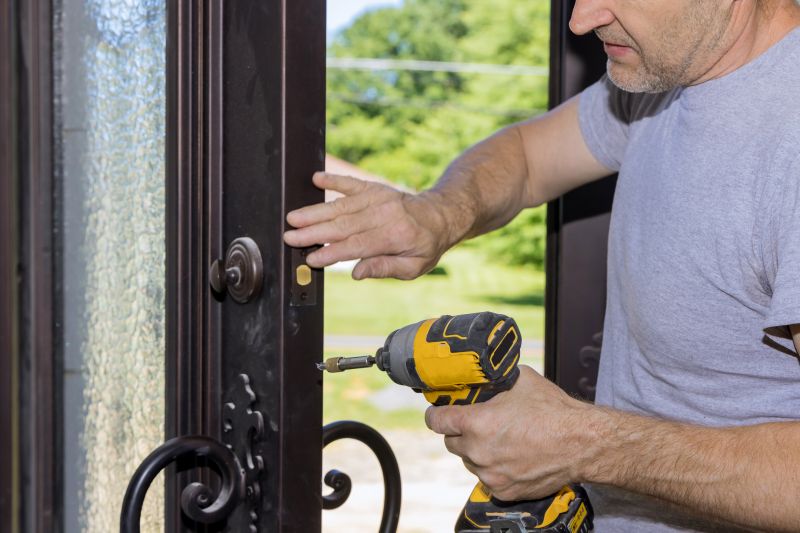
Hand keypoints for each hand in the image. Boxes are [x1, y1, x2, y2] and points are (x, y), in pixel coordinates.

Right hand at [283, 172, 454, 279]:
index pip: (356, 246)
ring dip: (315, 211)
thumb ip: (384, 268)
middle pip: (343, 225)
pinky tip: (316, 178)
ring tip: (293, 217)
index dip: (331, 254)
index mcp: (394, 236)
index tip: (310, 259)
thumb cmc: (424, 246)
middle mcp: (384, 214)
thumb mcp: (413, 267)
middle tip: (289, 237)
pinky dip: (333, 179)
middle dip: (313, 232)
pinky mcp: (374, 188)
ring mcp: (378, 198)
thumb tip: (356, 273)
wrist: (439, 216)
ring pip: (341, 205)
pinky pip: (351, 183)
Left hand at [425, 366, 592, 500]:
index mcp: (476, 423)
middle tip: (476, 425)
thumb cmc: (554, 411)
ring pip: (470, 462)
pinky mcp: (504, 490)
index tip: (439, 413)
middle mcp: (478, 451)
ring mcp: (490, 474)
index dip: (436, 414)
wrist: (582, 443)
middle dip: (460, 433)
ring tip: (499, 441)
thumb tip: (485, 376)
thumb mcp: (520, 380)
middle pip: (451, 443)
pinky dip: (494, 469)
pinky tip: (511, 457)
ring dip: (477, 452)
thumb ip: (495, 382)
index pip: (436, 421)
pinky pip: (488, 479)